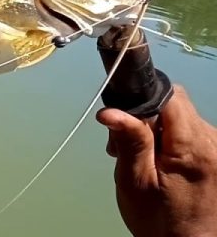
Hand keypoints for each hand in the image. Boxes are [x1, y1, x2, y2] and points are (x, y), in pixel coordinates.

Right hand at [97, 85, 216, 236]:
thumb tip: (111, 111)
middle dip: (145, 116)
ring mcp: (216, 147)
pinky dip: (168, 139)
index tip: (124, 119)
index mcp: (193, 148)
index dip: (142, 101)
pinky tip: (158, 161)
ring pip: (179, 116)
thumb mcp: (134, 182)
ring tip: (143, 158)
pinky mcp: (215, 153)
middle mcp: (212, 142)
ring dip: (156, 129)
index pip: (168, 96)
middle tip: (126, 146)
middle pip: (174, 104)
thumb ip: (129, 141)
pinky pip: (188, 130)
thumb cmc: (160, 221)